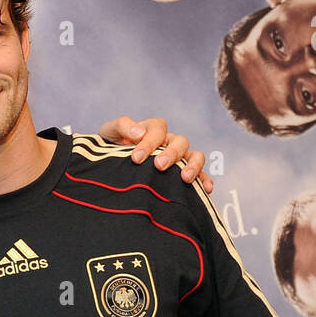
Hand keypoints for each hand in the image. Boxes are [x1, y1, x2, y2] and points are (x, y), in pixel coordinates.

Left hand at [97, 116, 212, 191]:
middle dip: (171, 153)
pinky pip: (200, 174)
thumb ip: (122, 127)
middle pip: (180, 141)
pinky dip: (205, 179)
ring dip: (192, 165)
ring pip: (194, 155)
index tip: (136, 157)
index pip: (158, 129)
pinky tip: (205, 189)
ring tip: (185, 178)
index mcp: (153, 130)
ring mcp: (178, 158)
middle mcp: (169, 142)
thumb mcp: (110, 132)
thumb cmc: (111, 146)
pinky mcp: (182, 174)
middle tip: (158, 166)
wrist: (110, 166)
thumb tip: (138, 133)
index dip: (149, 142)